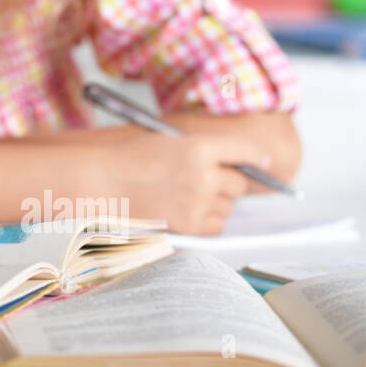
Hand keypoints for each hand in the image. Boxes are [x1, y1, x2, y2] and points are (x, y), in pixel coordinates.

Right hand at [92, 131, 266, 234]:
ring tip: (188, 196)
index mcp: (199, 147)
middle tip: (204, 181)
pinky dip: (208, 221)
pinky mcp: (190, 224)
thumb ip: (203, 150)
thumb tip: (236, 166)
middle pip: (239, 184)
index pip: (245, 151)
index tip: (261, 162)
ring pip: (228, 207)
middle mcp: (204, 174)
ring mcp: (198, 201)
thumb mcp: (170, 141)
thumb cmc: (132, 158)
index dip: (256, 157)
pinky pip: (217, 226)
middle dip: (227, 183)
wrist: (104, 182)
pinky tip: (187, 211)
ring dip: (217, 203)